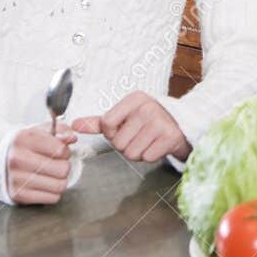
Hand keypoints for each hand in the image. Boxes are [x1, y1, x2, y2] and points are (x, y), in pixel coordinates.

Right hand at [6, 124, 76, 204]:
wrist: (1, 161)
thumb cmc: (26, 146)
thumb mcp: (42, 131)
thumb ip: (61, 131)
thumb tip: (72, 138)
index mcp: (24, 139)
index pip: (61, 150)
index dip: (65, 151)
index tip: (59, 152)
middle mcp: (17, 159)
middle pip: (63, 169)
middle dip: (64, 167)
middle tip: (55, 164)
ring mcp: (16, 178)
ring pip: (60, 185)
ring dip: (60, 181)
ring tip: (50, 174)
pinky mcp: (18, 195)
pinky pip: (52, 198)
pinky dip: (53, 193)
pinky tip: (44, 184)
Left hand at [71, 91, 189, 162]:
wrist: (183, 126)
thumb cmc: (150, 122)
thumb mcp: (126, 116)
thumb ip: (99, 122)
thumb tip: (74, 125)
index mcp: (135, 99)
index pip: (106, 123)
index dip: (113, 132)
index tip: (126, 128)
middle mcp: (148, 107)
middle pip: (118, 142)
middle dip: (127, 145)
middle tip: (141, 136)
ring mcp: (160, 122)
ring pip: (131, 153)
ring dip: (139, 152)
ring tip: (149, 141)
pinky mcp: (170, 137)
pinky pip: (147, 157)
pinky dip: (151, 156)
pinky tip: (158, 146)